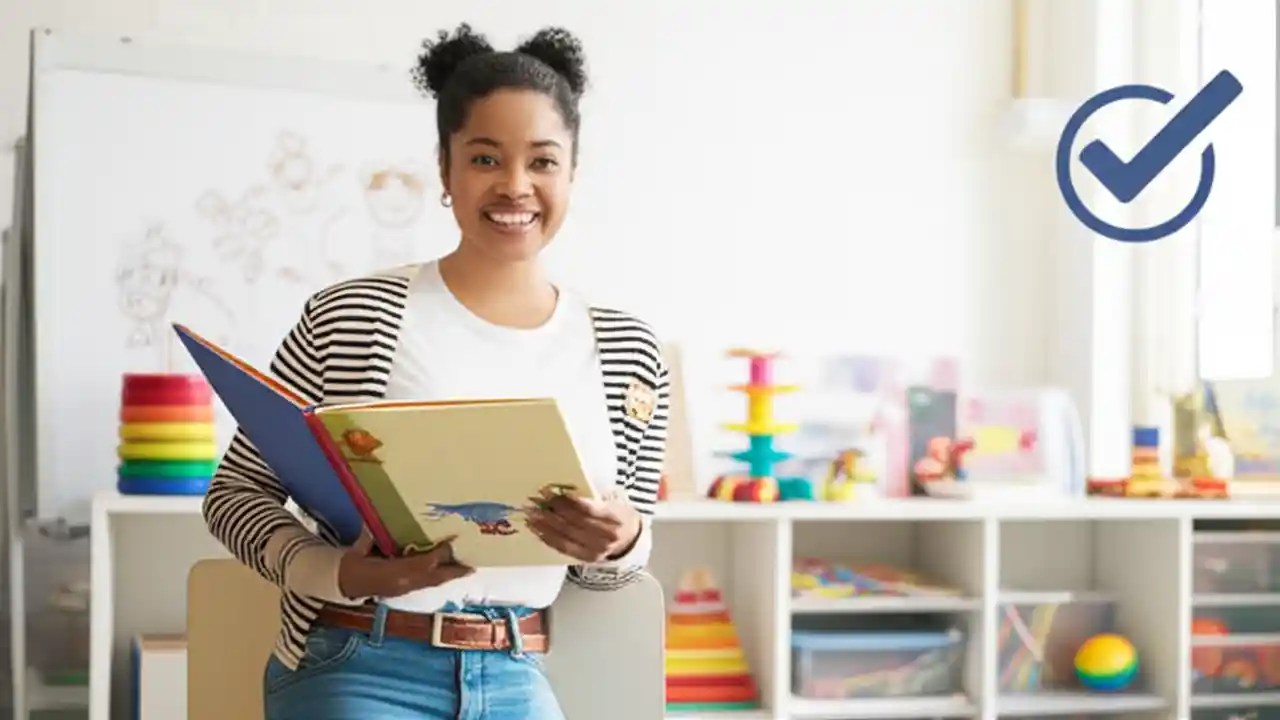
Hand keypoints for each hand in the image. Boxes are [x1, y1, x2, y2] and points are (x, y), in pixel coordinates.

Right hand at [337, 528, 473, 598]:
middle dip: (454, 572)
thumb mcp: (361, 548)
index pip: (424, 563)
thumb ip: (371, 538)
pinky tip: (446, 572)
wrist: (343, 583)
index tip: (453, 542)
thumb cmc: (353, 563)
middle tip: (472, 566)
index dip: (440, 553)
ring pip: (432, 583)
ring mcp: (405, 589)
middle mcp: (403, 583)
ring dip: (448, 576)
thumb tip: (377, 523)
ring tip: (465, 569)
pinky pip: (426, 584)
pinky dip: (438, 578)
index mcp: (394, 573)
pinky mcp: (404, 591)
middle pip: (434, 577)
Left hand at [524, 491, 642, 562]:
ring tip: (531, 515)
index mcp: (615, 516)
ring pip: (566, 537)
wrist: (629, 538)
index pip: (588, 509)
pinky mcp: (586, 558)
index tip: (549, 492)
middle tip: (535, 501)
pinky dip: (548, 539)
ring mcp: (597, 550)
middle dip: (552, 511)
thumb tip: (563, 489)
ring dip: (545, 526)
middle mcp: (607, 536)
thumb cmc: (617, 513)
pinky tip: (537, 530)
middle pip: (574, 523)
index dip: (567, 501)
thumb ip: (593, 494)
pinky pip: (563, 548)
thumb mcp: (613, 498)